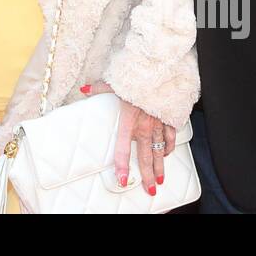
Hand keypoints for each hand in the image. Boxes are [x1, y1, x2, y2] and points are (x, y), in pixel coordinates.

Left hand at [80, 82, 174, 196]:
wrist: (159, 66)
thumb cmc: (135, 74)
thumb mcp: (113, 81)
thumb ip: (99, 89)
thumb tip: (84, 89)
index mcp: (129, 120)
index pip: (123, 148)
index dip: (122, 166)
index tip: (121, 179)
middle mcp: (145, 125)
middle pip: (146, 156)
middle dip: (148, 175)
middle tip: (150, 189)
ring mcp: (159, 121)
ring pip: (160, 149)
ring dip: (160, 165)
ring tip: (160, 178)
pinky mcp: (170, 115)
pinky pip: (171, 135)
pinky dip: (169, 145)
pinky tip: (167, 152)